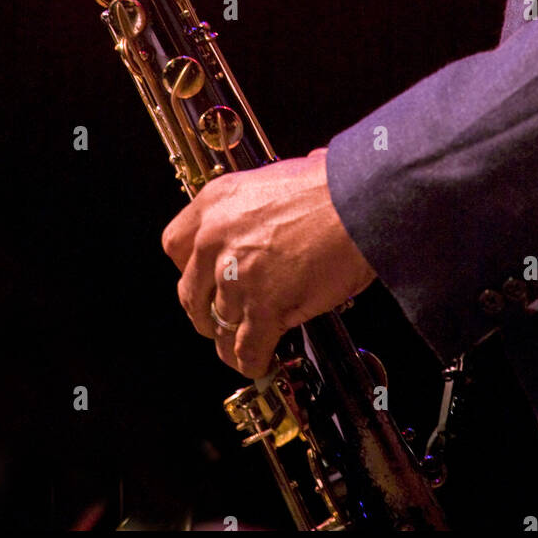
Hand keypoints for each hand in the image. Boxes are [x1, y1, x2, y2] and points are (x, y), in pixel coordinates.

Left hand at [161, 148, 375, 377]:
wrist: (362, 201)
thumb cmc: (334, 185)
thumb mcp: (280, 176)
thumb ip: (262, 201)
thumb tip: (277, 203)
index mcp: (217, 201)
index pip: (176, 246)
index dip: (191, 269)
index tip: (204, 279)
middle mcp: (216, 238)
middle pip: (191, 293)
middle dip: (207, 311)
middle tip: (225, 316)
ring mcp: (237, 275)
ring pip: (220, 326)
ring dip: (233, 338)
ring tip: (246, 345)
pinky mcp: (264, 306)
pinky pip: (247, 348)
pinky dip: (253, 360)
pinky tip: (261, 361)